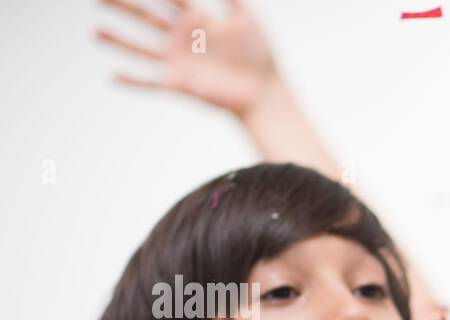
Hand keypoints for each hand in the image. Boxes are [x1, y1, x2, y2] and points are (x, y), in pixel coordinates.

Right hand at [96, 0, 277, 116]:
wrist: (265, 92)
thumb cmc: (260, 56)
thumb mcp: (248, 20)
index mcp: (196, 19)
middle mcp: (181, 38)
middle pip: (145, 16)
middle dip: (123, 5)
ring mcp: (178, 61)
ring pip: (141, 48)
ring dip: (118, 41)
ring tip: (96, 32)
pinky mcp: (180, 83)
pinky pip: (152, 82)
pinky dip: (134, 81)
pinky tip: (113, 76)